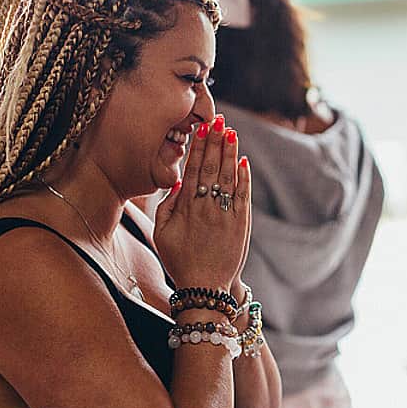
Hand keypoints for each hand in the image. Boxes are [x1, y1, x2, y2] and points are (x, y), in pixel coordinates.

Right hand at [152, 114, 250, 291]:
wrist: (206, 287)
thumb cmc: (180, 260)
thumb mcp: (161, 234)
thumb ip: (166, 206)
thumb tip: (177, 181)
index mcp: (186, 207)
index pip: (194, 169)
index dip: (199, 147)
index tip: (202, 128)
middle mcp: (207, 207)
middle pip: (212, 167)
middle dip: (216, 142)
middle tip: (218, 120)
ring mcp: (226, 214)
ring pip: (229, 177)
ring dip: (230, 153)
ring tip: (231, 132)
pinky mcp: (242, 223)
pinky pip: (243, 195)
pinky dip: (244, 177)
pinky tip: (244, 161)